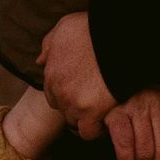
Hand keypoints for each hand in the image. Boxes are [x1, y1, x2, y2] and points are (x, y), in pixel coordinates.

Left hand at [38, 11, 116, 137]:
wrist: (119, 37)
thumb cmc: (94, 28)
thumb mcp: (65, 27)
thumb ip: (49, 44)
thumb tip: (40, 61)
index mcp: (51, 72)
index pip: (53, 93)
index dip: (68, 93)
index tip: (82, 90)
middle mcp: (59, 90)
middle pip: (63, 109)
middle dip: (75, 106)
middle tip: (94, 100)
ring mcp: (74, 102)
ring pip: (75, 122)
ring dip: (86, 118)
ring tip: (102, 110)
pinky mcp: (91, 112)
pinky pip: (90, 132)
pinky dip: (97, 129)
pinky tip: (107, 119)